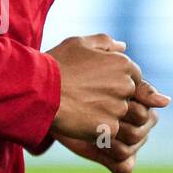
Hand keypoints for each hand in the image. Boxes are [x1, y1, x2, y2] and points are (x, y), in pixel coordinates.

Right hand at [48, 33, 169, 143]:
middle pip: (128, 97)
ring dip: (105, 114)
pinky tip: (80, 120)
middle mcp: (125, 86)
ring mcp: (119, 108)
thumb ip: (104, 42)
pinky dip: (97, 128)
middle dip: (112, 98)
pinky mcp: (109, 128)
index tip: (95, 84)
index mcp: (122, 64)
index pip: (133, 77)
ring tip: (82, 108)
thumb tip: (123, 46)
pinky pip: (110, 131)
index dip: (114, 81)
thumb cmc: (57, 65)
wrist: (39, 92)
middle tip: (86, 96)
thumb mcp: (79, 43)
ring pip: (119, 115)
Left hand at [57, 95, 162, 172]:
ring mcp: (134, 147)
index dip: (118, 111)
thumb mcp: (110, 82)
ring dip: (104, 141)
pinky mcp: (121, 163)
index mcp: (146, 108)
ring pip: (127, 150)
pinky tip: (94, 146)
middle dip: (111, 127)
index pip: (141, 115)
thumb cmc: (84, 90)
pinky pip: (124, 168)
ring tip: (91, 130)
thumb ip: (141, 90)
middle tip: (92, 118)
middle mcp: (144, 129)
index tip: (98, 101)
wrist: (59, 104)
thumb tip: (167, 101)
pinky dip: (107, 159)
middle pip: (135, 134)